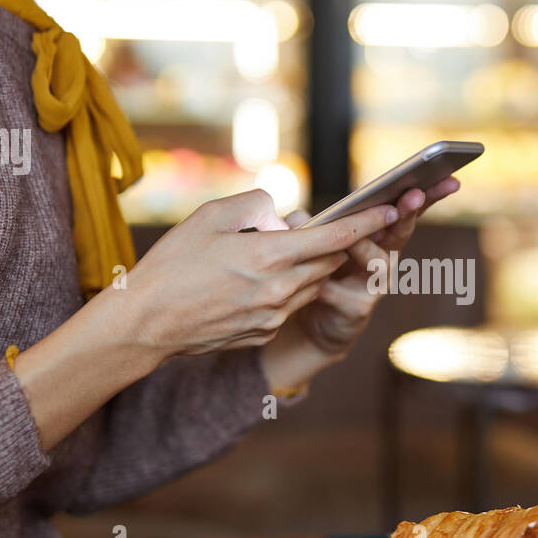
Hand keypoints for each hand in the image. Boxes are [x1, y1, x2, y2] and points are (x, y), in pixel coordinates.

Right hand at [121, 188, 397, 364]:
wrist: (146, 323)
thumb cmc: (172, 264)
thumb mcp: (210, 216)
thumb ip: (255, 205)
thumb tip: (281, 212)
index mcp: (270, 255)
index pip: (335, 237)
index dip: (368, 223)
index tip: (391, 210)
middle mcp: (280, 289)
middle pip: (328, 261)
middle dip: (332, 243)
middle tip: (315, 227)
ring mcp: (273, 316)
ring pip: (312, 284)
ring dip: (308, 266)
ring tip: (278, 252)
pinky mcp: (263, 332)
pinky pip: (289, 304)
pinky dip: (285, 288)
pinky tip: (253, 281)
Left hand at [286, 176, 460, 357]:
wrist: (313, 325)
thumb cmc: (319, 274)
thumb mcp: (314, 244)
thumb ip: (309, 226)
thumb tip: (299, 217)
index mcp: (379, 234)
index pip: (405, 208)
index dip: (427, 192)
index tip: (447, 177)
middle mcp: (385, 256)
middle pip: (402, 230)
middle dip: (408, 211)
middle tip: (414, 195)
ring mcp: (376, 283)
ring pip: (377, 261)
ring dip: (366, 248)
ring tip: (352, 240)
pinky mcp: (359, 308)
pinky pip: (344, 292)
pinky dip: (330, 287)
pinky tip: (318, 287)